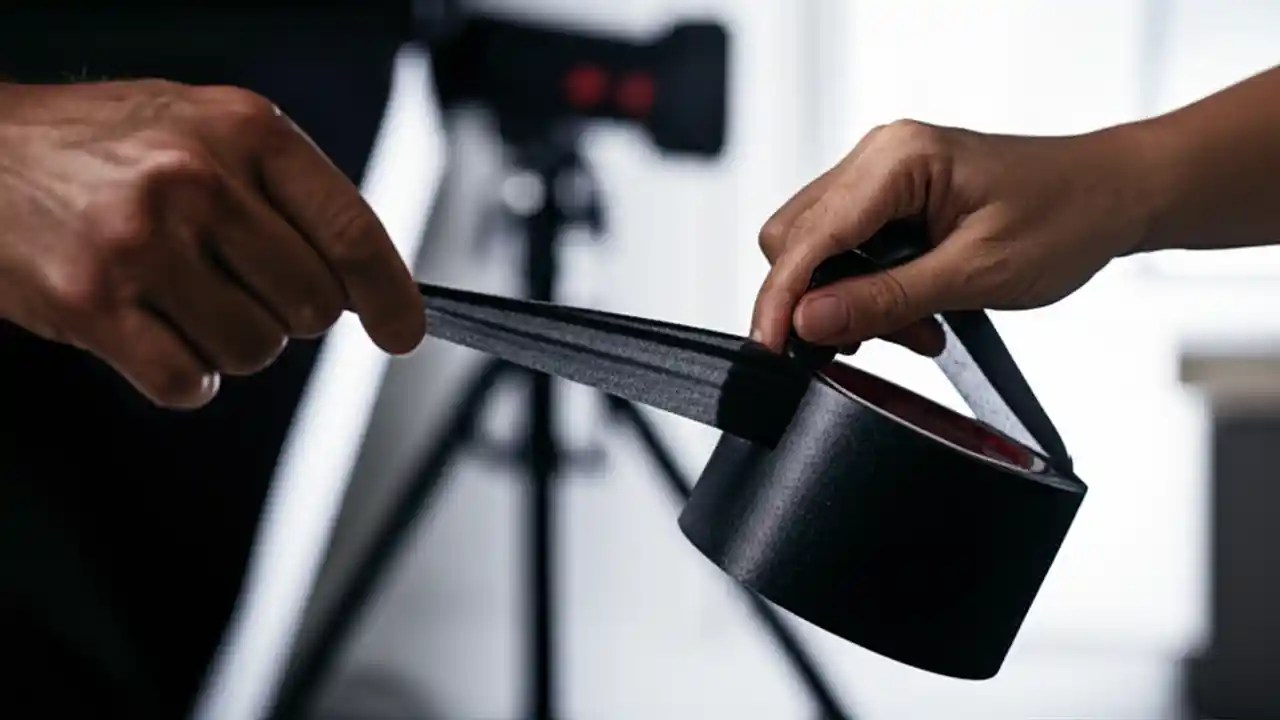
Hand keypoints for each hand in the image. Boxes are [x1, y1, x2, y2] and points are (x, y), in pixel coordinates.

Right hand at [0, 80, 423, 408]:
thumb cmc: (101, 145)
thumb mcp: (206, 129)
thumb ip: (284, 193)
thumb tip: (363, 282)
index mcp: (244, 130)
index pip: (350, 230)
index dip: (390, 294)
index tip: (404, 330)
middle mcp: (197, 180)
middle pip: (311, 306)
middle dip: (289, 313)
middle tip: (238, 285)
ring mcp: (142, 243)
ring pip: (255, 351)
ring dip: (232, 343)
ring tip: (182, 297)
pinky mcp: (91, 303)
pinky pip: (189, 383)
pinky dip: (184, 374)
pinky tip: (153, 331)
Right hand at [749, 119, 1164, 355]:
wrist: (1113, 197)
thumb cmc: (1066, 217)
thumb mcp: (975, 274)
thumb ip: (885, 300)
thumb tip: (810, 321)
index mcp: (899, 159)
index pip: (808, 237)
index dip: (782, 300)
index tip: (773, 349)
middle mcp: (880, 157)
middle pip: (796, 240)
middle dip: (820, 303)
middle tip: (865, 347)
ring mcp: (882, 175)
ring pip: (818, 250)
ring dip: (851, 303)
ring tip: (915, 330)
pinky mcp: (891, 197)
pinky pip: (849, 250)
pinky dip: (869, 291)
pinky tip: (912, 315)